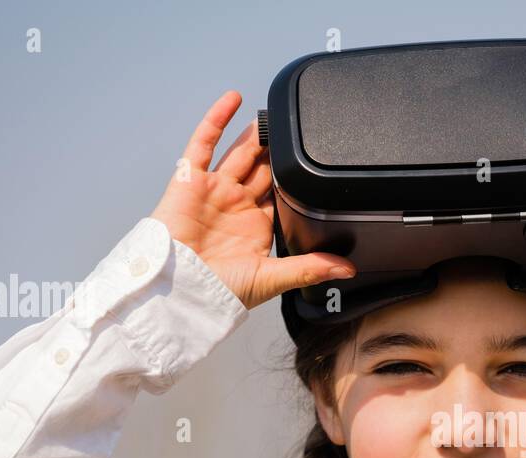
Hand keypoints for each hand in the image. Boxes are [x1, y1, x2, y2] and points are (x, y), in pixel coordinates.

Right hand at [148, 90, 355, 311]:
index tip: (315, 160)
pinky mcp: (190, 179)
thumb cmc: (218, 289)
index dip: (295, 178)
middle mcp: (236, 204)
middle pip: (263, 168)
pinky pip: (204, 142)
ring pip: (240, 152)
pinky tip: (234, 100)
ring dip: (256, 134)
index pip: (282, 194)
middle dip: (278, 150)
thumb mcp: (272, 278)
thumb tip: (347, 268)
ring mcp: (213, 189)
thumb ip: (310, 267)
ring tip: (275, 114)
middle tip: (296, 128)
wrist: (178, 288)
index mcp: (256, 226)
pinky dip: (217, 119)